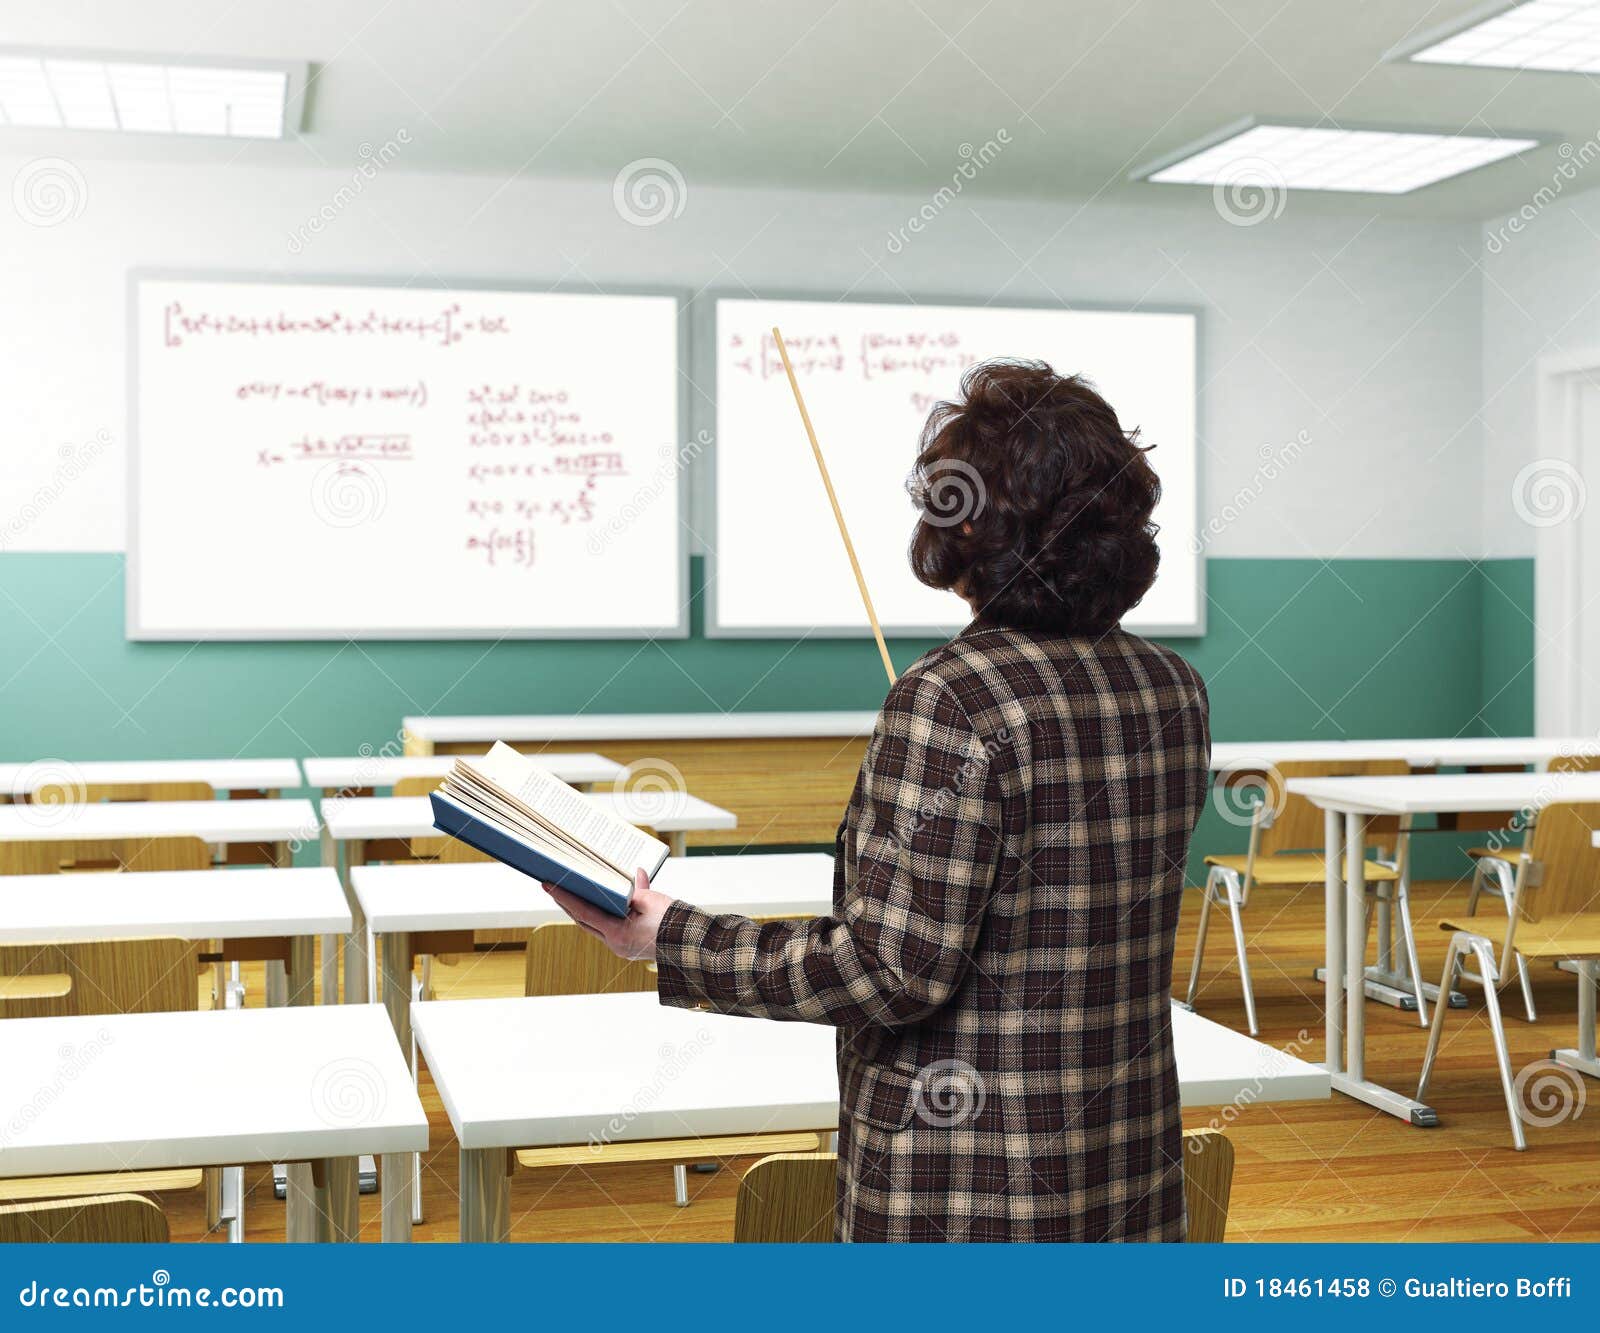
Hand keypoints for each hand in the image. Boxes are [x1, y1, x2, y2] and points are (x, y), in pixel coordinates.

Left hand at [542, 868, 670, 961]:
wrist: (693, 946)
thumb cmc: (674, 923)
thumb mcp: (651, 901)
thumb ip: (634, 890)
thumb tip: (632, 877)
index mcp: (618, 934)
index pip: (584, 912)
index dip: (565, 897)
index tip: (549, 885)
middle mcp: (616, 944)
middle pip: (586, 921)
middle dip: (569, 903)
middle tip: (554, 886)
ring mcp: (622, 947)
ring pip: (597, 924)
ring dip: (586, 908)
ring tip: (574, 890)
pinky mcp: (630, 946)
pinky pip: (612, 926)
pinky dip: (607, 911)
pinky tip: (610, 896)